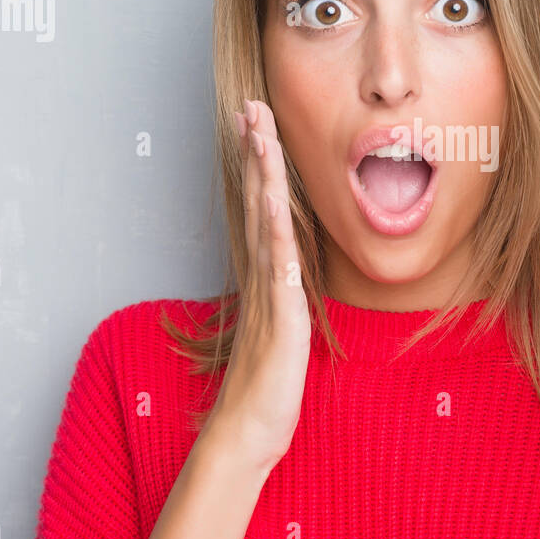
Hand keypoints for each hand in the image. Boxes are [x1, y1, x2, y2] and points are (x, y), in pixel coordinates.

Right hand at [209, 99, 311, 469]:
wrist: (247, 430)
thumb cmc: (265, 386)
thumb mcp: (282, 330)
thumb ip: (285, 298)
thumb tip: (292, 277)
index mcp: (266, 277)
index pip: (263, 209)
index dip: (261, 167)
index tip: (258, 127)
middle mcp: (261, 276)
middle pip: (257, 201)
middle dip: (255, 152)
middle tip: (250, 107)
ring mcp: (268, 292)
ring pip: (264, 221)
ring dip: (263, 175)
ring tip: (258, 133)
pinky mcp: (280, 316)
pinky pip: (278, 266)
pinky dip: (276, 231)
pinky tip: (276, 202)